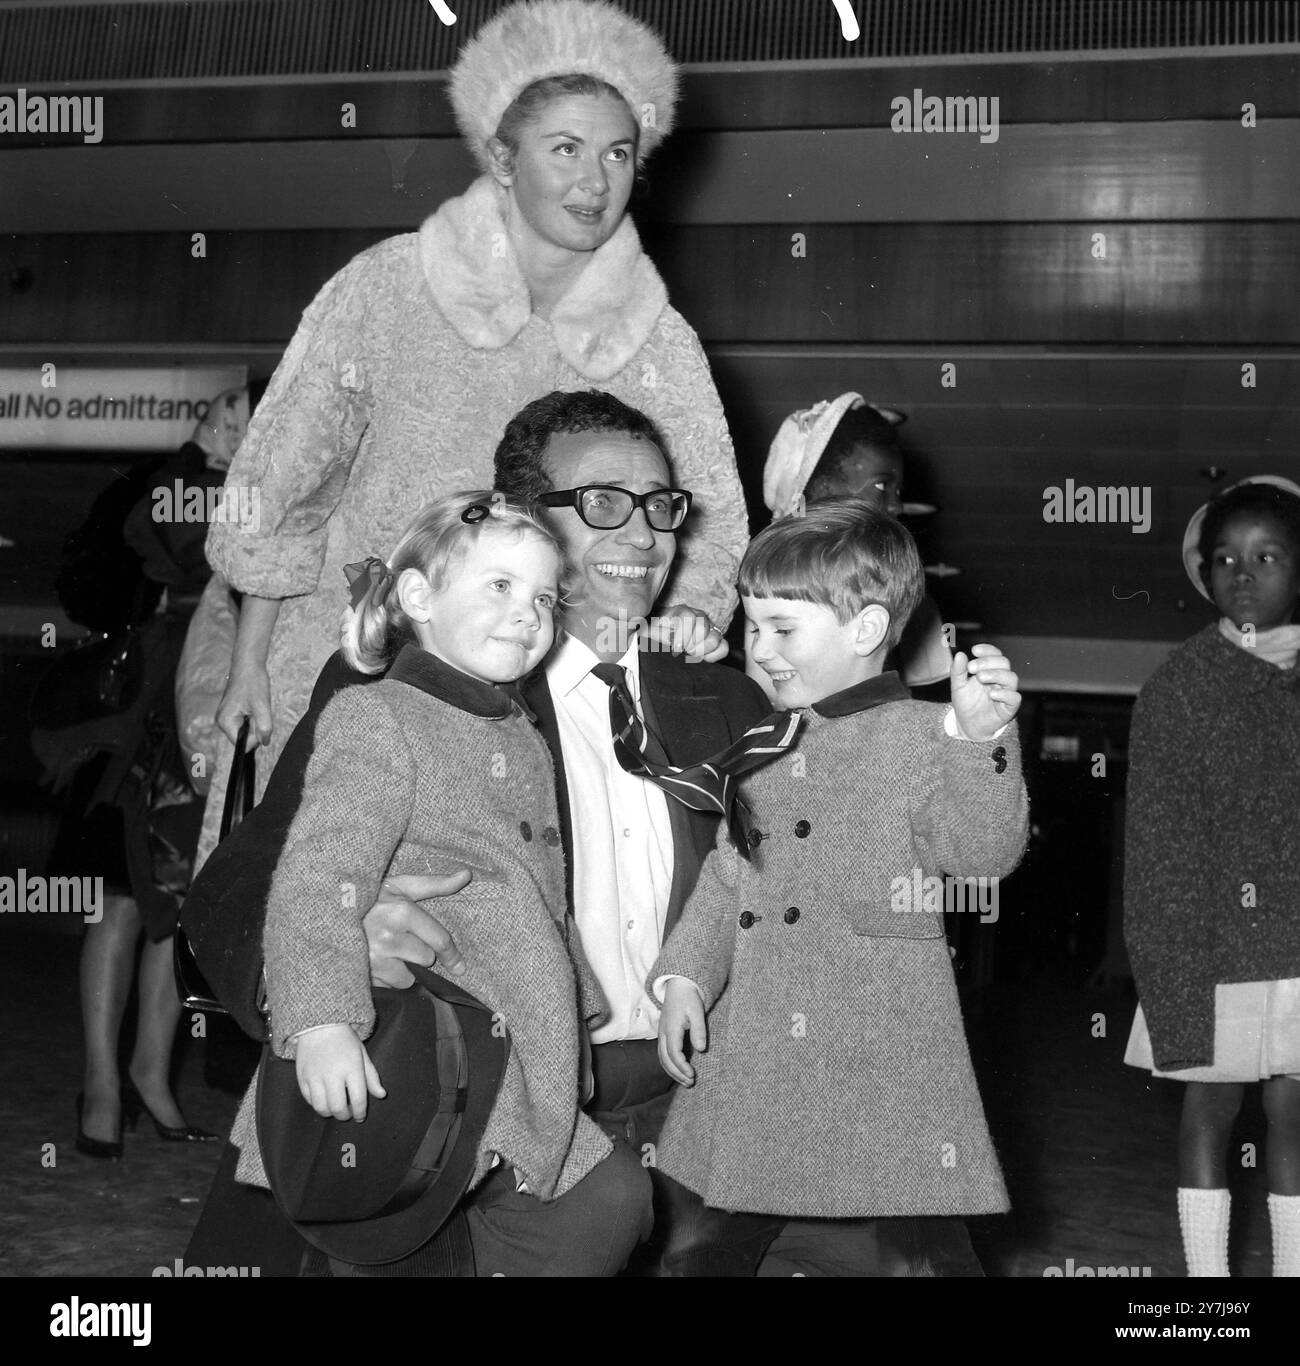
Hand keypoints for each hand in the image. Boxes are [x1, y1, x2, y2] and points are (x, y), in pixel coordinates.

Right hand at [216, 662, 272, 748]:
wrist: (248, 665)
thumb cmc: (253, 682)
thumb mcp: (262, 707)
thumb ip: (264, 728)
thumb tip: (264, 742)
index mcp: (225, 722)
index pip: (243, 745)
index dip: (256, 737)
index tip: (260, 720)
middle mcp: (222, 722)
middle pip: (244, 738)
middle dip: (255, 728)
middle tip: (257, 710)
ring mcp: (226, 717)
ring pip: (247, 730)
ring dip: (255, 721)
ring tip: (255, 705)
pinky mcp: (231, 713)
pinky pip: (246, 722)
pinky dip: (253, 716)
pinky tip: (253, 704)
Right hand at [294, 1025, 385, 1120]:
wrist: (319, 1026)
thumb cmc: (345, 1041)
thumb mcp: (363, 1055)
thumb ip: (371, 1077)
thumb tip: (382, 1095)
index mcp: (351, 1068)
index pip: (358, 1099)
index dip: (360, 1113)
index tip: (360, 1117)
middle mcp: (332, 1074)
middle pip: (337, 1107)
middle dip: (344, 1115)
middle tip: (347, 1113)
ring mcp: (314, 1077)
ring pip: (321, 1107)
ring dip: (330, 1113)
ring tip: (335, 1108)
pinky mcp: (301, 1078)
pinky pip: (309, 1100)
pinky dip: (317, 1104)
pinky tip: (324, 1099)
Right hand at [362, 870, 471, 987]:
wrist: (323, 911)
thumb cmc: (368, 897)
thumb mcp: (399, 885)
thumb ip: (433, 884)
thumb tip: (465, 875)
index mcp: (401, 911)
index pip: (439, 940)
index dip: (452, 955)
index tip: (460, 967)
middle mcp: (388, 936)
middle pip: (425, 959)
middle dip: (418, 952)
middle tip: (401, 939)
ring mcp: (373, 958)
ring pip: (408, 977)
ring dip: (402, 968)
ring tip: (386, 950)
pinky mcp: (361, 975)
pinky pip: (388, 986)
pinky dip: (386, 978)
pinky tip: (375, 962)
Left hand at [643, 606, 728, 662]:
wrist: (658, 641)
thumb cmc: (652, 637)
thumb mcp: (647, 632)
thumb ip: (648, 631)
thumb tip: (649, 634)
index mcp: (680, 612)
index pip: (689, 617)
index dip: (683, 635)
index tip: (675, 648)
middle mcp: (698, 616)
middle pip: (703, 629)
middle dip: (690, 644)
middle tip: (681, 650)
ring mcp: (709, 627)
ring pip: (715, 638)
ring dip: (700, 650)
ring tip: (689, 653)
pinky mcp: (715, 639)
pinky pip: (723, 647)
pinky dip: (713, 655)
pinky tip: (701, 657)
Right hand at [658, 978, 707, 1084]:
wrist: (678, 985)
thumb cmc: (689, 998)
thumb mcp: (697, 1012)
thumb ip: (698, 1030)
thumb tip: (701, 1049)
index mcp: (671, 1028)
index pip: (673, 1053)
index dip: (682, 1066)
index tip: (692, 1075)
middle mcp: (663, 1033)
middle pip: (665, 1059)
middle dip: (677, 1073)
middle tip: (690, 1083)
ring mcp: (661, 1034)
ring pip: (662, 1058)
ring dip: (672, 1071)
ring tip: (686, 1081)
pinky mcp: (663, 1034)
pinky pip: (662, 1053)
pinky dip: (669, 1065)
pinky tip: (678, 1070)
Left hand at [950, 643, 1020, 740]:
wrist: (967, 725)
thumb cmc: (967, 703)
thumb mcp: (958, 685)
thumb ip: (958, 671)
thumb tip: (960, 655)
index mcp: (989, 670)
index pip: (995, 655)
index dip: (988, 650)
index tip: (975, 650)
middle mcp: (1000, 679)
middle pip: (1004, 663)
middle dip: (987, 662)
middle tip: (972, 668)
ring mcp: (1006, 692)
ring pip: (1011, 677)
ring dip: (996, 674)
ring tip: (980, 677)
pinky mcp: (1009, 707)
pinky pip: (1014, 698)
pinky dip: (1005, 694)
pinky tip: (992, 694)